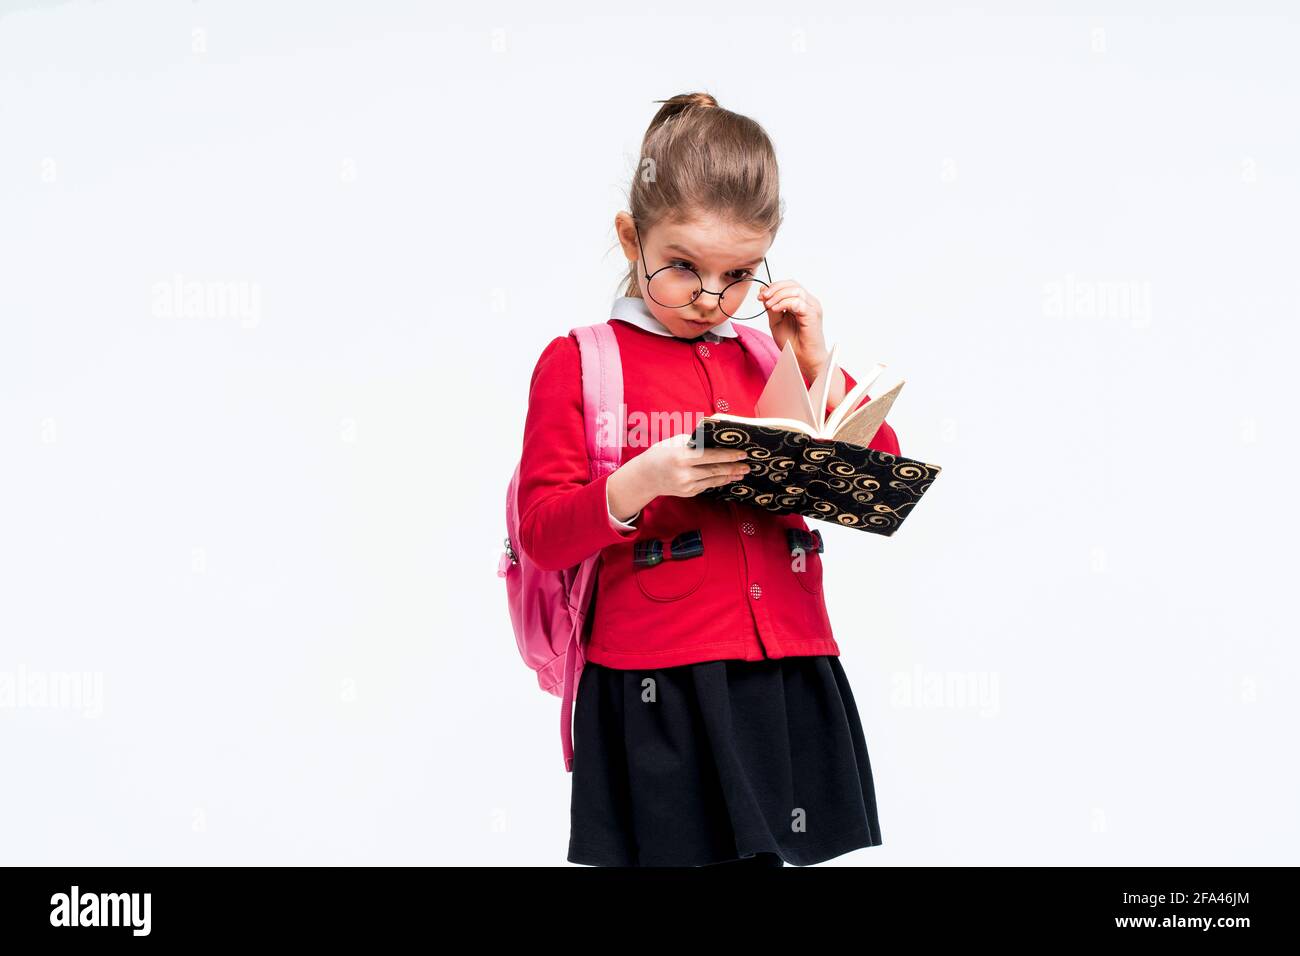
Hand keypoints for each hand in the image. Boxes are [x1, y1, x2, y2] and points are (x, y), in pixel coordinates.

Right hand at [607, 432, 749, 516]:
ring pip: (714, 479)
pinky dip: (719, 481)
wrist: (645, 477)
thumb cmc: (661, 453)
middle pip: (715, 469)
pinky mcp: (688, 493)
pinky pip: (708, 485)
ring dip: (730, 475)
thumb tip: (716, 436)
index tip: (742, 452)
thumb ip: (695, 441)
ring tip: (742, 471)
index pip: (710, 455)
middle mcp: (684, 473)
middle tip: (747, 464)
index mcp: (681, 456)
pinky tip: (729, 477)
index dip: (728, 455)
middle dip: (734, 466)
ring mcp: (687, 485)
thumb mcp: (675, 442)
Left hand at [758, 280, 828, 381]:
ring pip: (796, 290)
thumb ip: (771, 308)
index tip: (760, 295)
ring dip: (778, 295)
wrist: (803, 359)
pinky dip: (784, 303)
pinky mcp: (813, 315)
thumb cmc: (793, 343)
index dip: (773, 287)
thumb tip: (764, 293)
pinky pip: (798, 302)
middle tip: (763, 297)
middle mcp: (809, 302)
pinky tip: (776, 310)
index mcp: (801, 302)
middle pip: (792, 284)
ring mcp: (812, 307)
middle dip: (774, 288)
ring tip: (769, 306)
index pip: (788, 285)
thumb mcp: (776, 322)